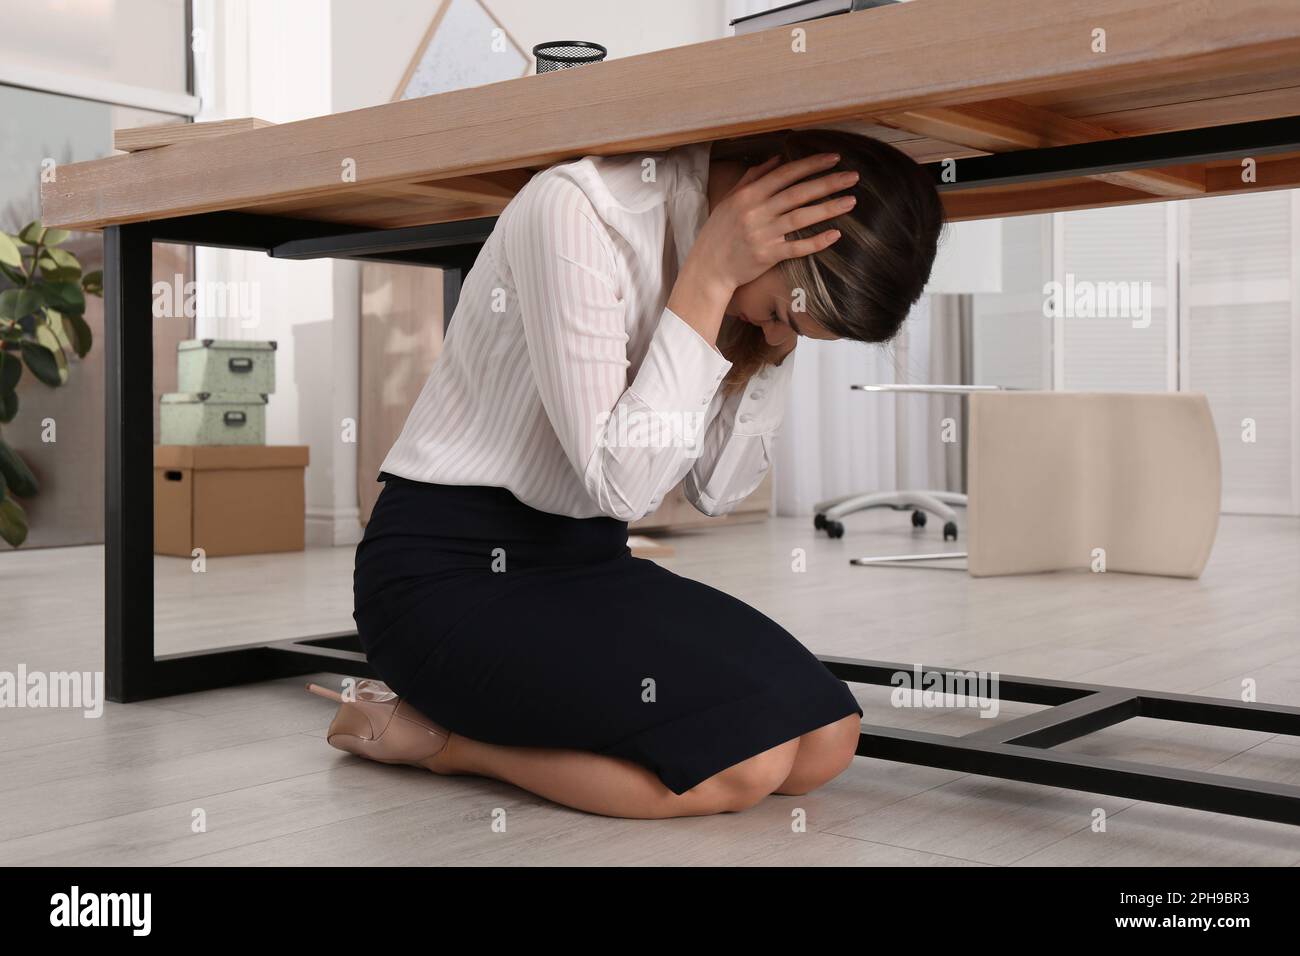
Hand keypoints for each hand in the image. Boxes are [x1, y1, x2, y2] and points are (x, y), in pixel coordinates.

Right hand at [685, 152, 857, 290]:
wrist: (708, 268)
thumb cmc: (719, 232)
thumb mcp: (730, 200)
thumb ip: (752, 178)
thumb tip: (776, 159)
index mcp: (748, 195)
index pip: (786, 174)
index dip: (811, 165)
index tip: (834, 158)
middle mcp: (757, 212)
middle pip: (798, 193)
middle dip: (827, 182)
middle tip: (853, 176)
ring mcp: (763, 234)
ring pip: (801, 218)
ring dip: (828, 208)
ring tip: (851, 200)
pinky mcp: (768, 256)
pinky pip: (797, 247)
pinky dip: (816, 241)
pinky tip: (835, 235)